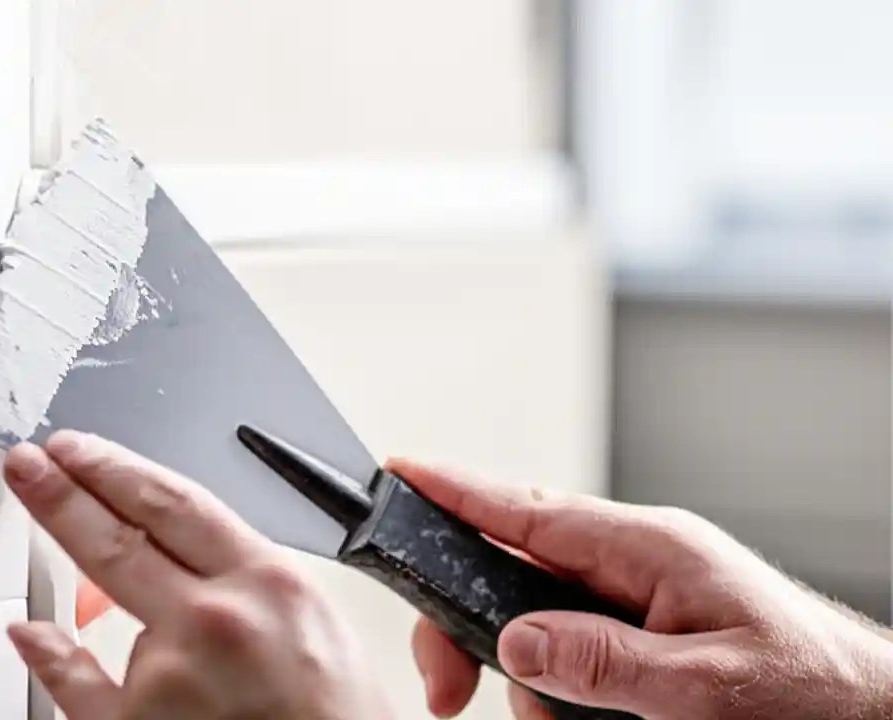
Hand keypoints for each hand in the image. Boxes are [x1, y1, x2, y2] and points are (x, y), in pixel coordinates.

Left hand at [2, 431, 392, 719]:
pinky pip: (75, 686)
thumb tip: (170, 548)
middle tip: (25, 463)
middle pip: (117, 537)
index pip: (170, 503)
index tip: (77, 448)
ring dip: (79, 581)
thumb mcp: (310, 614)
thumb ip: (242, 574)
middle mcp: (214, 622)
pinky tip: (31, 635)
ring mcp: (171, 679)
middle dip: (61, 492)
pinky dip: (48, 657)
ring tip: (56, 558)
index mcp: (267, 581)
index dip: (113, 467)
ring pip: (102, 608)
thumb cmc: (340, 714)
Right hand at [393, 458, 892, 718]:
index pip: (529, 509)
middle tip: (446, 688)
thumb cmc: (812, 693)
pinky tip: (583, 718)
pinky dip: (554, 690)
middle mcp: (633, 563)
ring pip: (530, 617)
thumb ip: (604, 660)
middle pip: (510, 568)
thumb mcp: (705, 687)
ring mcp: (633, 596)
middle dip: (465, 624)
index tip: (398, 472)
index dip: (456, 489)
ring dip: (519, 674)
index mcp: (649, 548)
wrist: (867, 714)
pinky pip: (565, 649)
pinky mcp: (637, 631)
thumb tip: (516, 640)